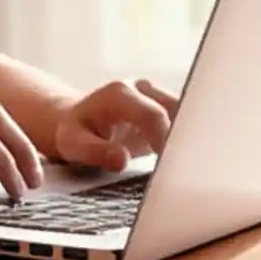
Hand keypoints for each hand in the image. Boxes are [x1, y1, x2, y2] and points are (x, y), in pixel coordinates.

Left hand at [54, 79, 179, 171]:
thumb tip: (121, 160)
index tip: (168, 167)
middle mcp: (142, 89)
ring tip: (186, 168)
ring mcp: (156, 96)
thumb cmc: (74, 133)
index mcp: (120, 93)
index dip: (165, 141)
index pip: (154, 115)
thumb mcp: (72, 144)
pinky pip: (185, 122)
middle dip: (182, 141)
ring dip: (188, 140)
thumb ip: (95, 151)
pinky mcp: (165, 109)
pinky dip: (186, 141)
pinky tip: (186, 162)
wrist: (76, 122)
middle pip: (176, 112)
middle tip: (184, 170)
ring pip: (186, 115)